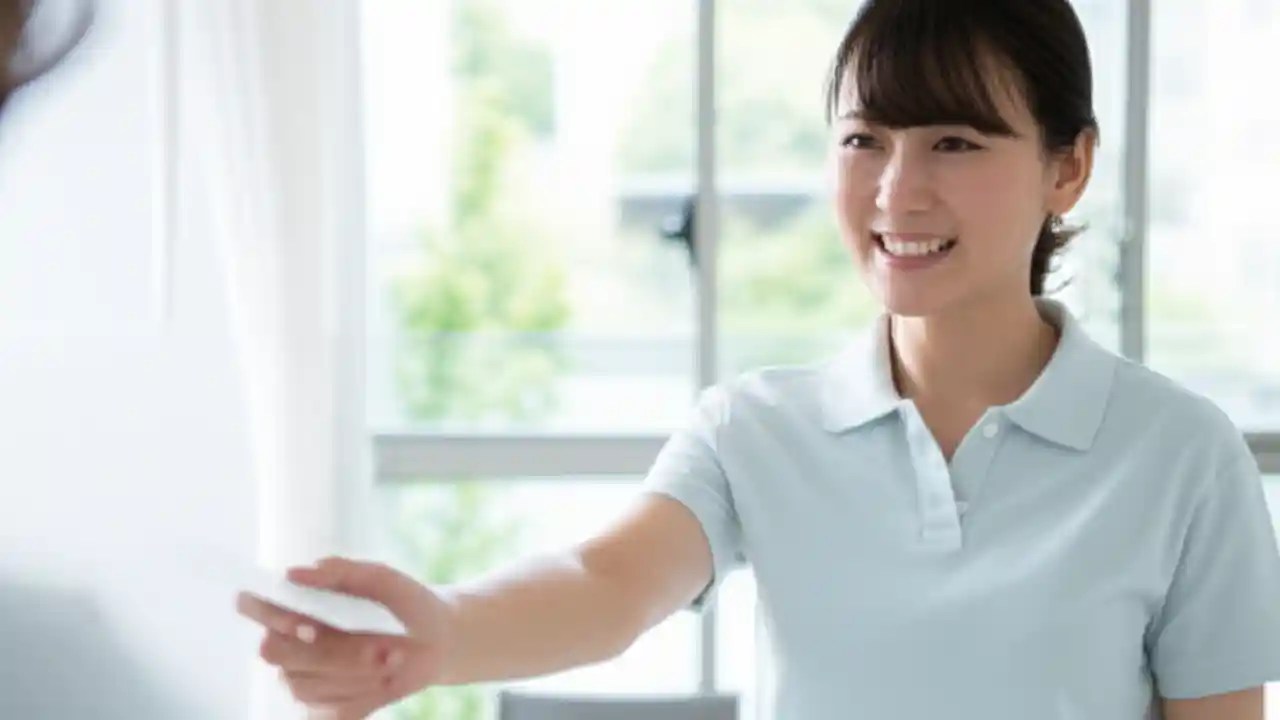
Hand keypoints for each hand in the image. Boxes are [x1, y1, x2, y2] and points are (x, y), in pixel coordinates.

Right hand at [235, 556, 456, 718]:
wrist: (438, 642)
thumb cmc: (406, 605)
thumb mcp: (385, 582)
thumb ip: (344, 573)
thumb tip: (297, 572)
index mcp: (298, 605)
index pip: (256, 607)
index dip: (271, 618)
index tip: (309, 626)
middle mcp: (290, 643)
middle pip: (279, 654)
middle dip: (332, 654)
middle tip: (383, 648)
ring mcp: (303, 679)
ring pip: (307, 686)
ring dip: (356, 675)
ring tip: (395, 657)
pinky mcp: (323, 709)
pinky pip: (331, 711)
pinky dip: (365, 697)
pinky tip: (387, 681)